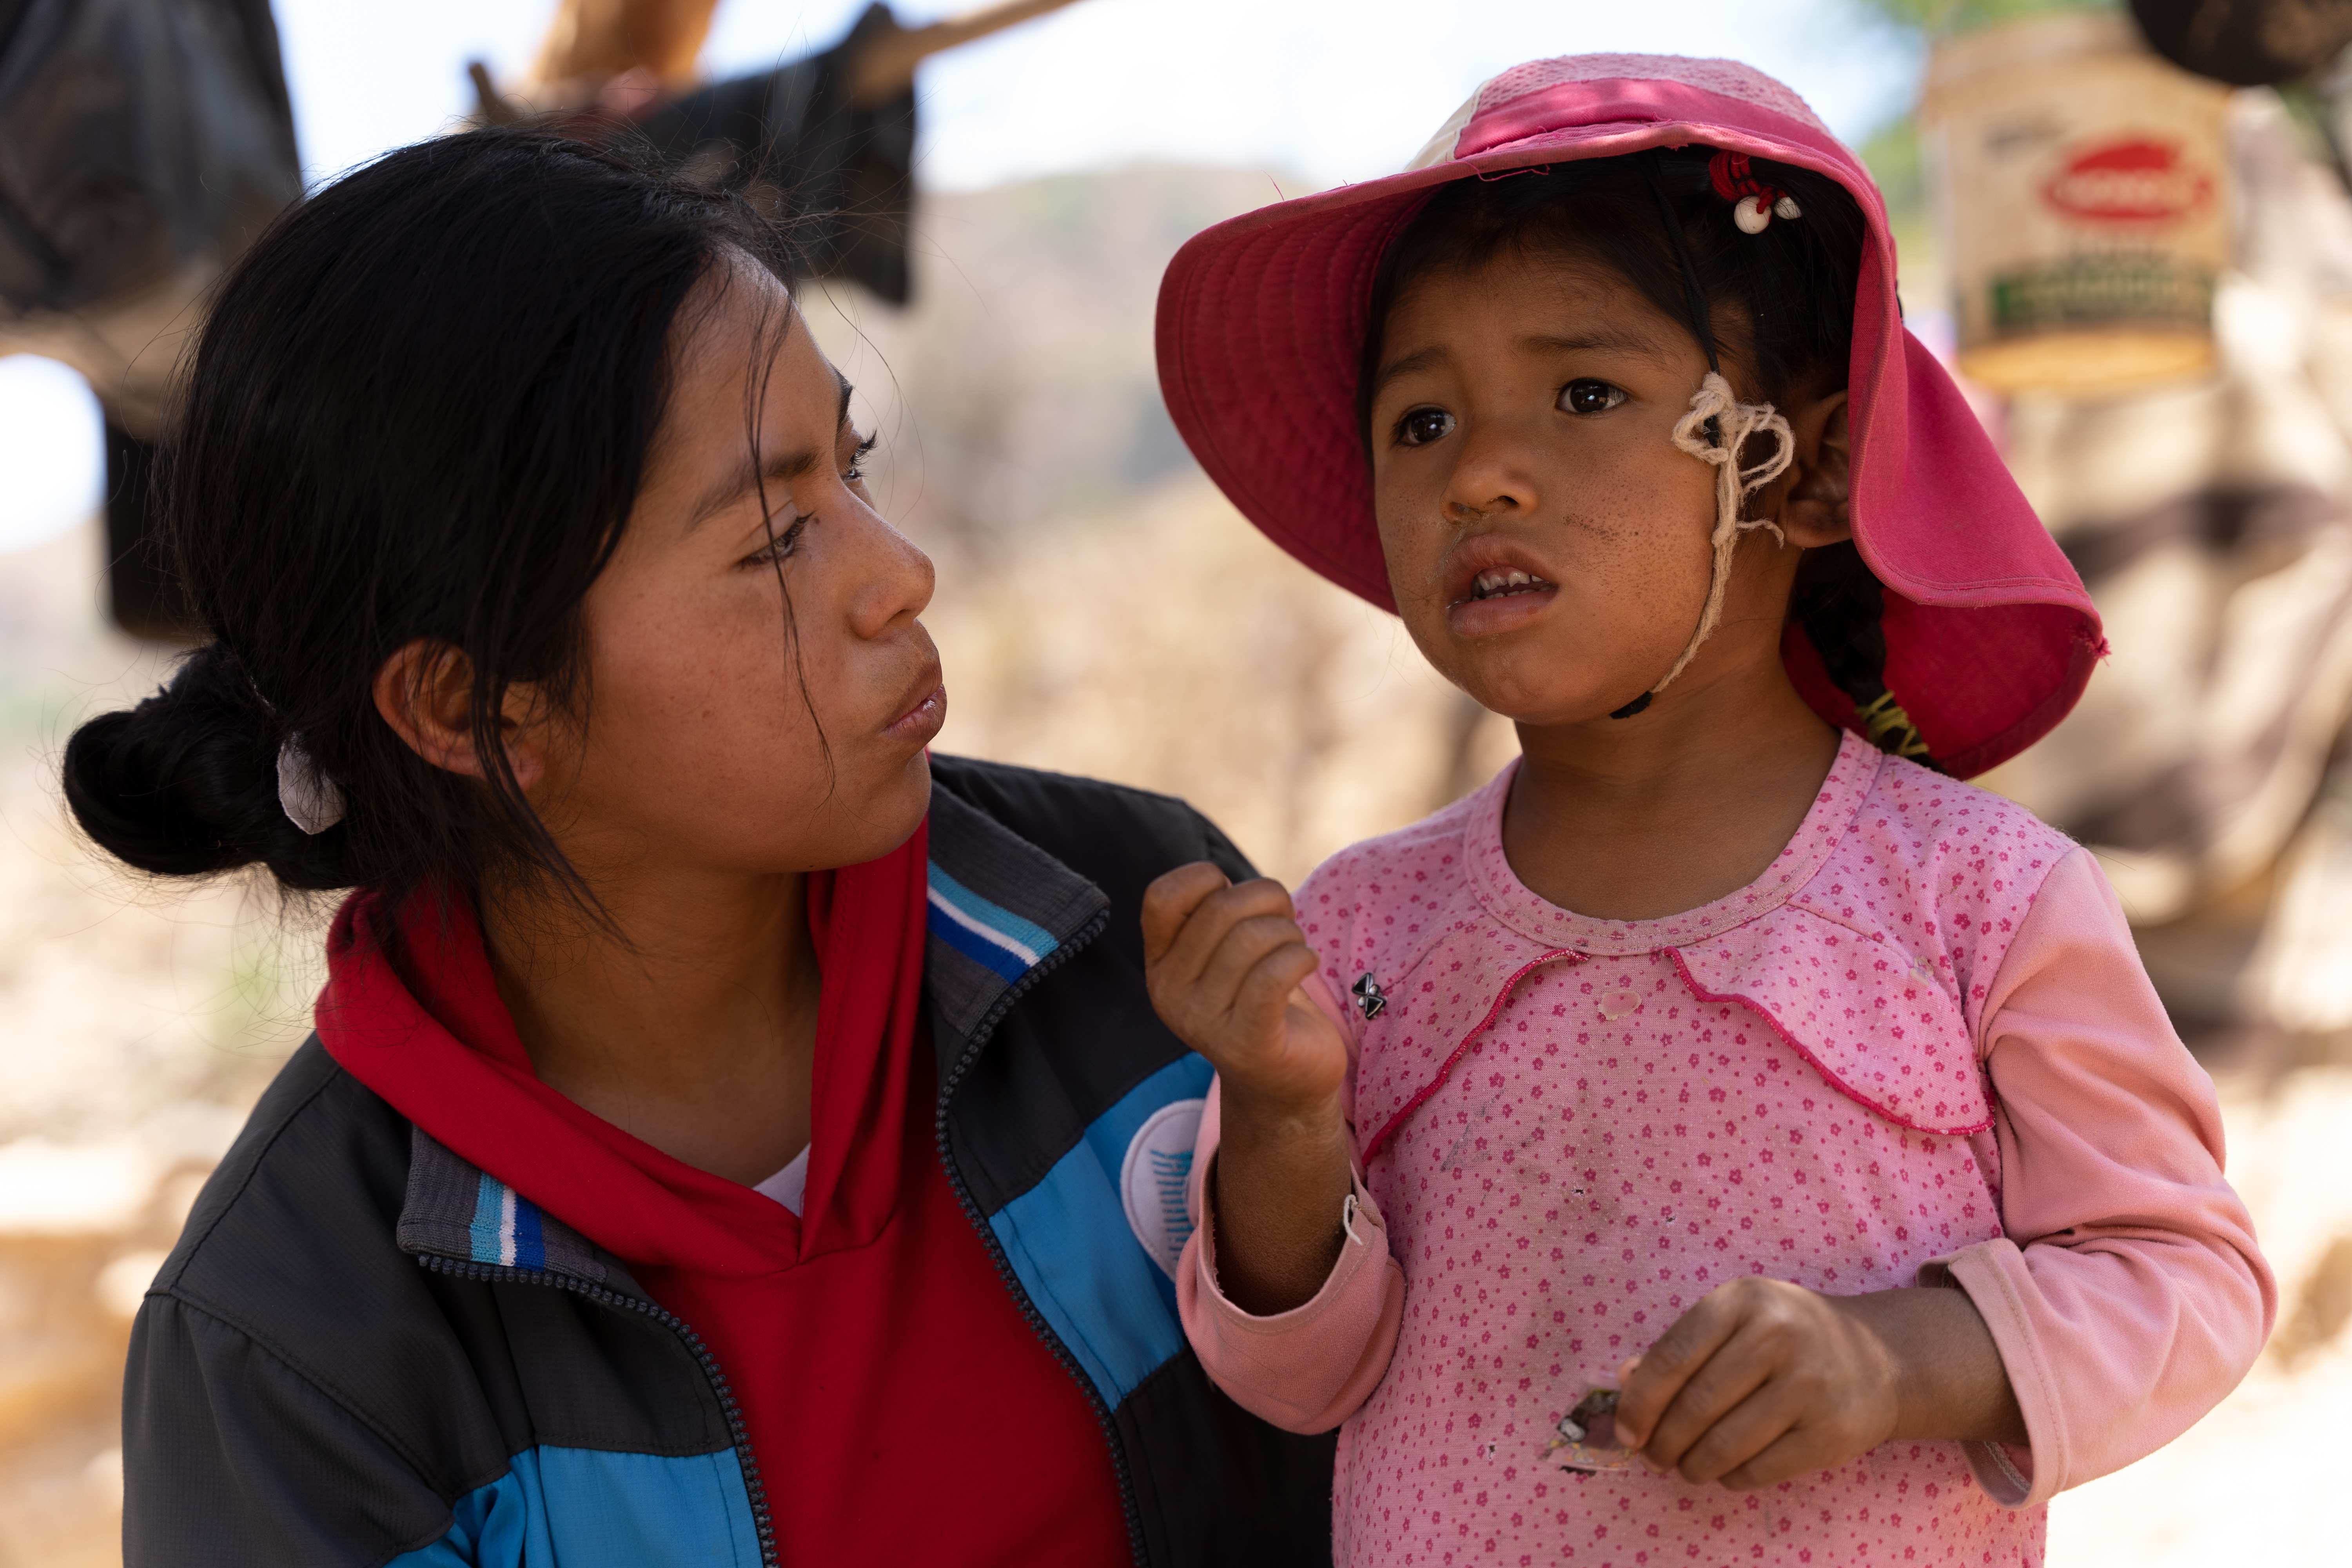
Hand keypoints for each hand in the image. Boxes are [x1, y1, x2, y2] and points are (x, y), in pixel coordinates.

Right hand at [1141, 863, 1347, 1116]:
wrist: (1284, 1083)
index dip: (1207, 879)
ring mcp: (1204, 1023)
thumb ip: (1213, 915)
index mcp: (1160, 964)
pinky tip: (1308, 964)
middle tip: (1283, 927)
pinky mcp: (1247, 1044)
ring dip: (1290, 932)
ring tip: (1295, 952)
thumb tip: (1219, 878)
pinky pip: (1274, 976)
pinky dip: (1301, 958)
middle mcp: (1170, 994)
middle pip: (1221, 908)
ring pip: (1253, 937)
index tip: (1235, 898)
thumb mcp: (1225, 954)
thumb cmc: (1261, 1000)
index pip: (1162, 896)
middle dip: (1267, 902)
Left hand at [1611, 1279, 2023, 1489]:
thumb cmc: (1786, 1336)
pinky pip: (1758, 1470)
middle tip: (1654, 1455)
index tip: (1626, 1431)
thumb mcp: (1735, 1319)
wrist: (1878, 1356)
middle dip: (1662, 1442)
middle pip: (1695, 1407)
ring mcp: (1810, 1386)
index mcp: (1743, 1301)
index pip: (1672, 1358)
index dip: (1639, 1402)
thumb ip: (1680, 1346)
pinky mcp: (1830, 1433)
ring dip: (1691, 1466)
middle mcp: (1779, 1337)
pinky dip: (1730, 1477)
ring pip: (1723, 1446)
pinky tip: (1726, 1469)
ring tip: (1685, 1466)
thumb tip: (1625, 1381)